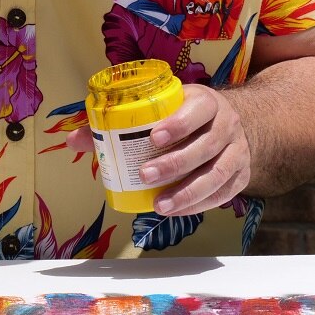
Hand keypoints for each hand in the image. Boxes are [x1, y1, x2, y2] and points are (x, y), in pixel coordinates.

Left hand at [66, 84, 250, 215]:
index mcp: (205, 102)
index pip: (197, 110)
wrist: (224, 123)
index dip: (178, 124)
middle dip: (175, 163)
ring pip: (217, 173)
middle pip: (206, 146)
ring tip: (160, 206)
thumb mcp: (158, 107)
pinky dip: (200, 205)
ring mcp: (238, 151)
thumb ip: (115, 121)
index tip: (152, 137)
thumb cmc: (181, 114)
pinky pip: (224, 193)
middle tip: (145, 175)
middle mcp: (227, 125)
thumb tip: (73, 140)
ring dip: (188, 192)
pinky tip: (177, 212)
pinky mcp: (241, 175)